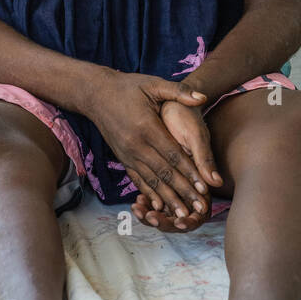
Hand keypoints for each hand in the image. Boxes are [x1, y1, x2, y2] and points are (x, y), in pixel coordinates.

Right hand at [91, 70, 214, 220]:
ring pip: (152, 181)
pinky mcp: (123, 159)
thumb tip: (202, 97)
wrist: (96, 94)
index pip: (173, 155)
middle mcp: (136, 145)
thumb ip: (179, 91)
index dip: (190, 172)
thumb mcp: (154, 83)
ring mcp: (128, 154)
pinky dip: (150, 194)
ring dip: (168, 199)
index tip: (204, 187)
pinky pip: (138, 180)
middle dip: (183, 192)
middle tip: (200, 209)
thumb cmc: (129, 87)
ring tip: (184, 215)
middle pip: (164, 173)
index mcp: (147, 127)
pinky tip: (160, 207)